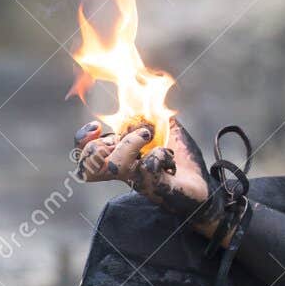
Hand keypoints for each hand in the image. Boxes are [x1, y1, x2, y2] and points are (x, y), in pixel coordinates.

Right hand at [74, 117, 216, 231]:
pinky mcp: (156, 187)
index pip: (84, 153)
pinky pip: (148, 169)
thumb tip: (138, 98)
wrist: (203, 184)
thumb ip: (149, 112)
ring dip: (129, 143)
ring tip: (148, 137)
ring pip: (115, 166)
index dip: (81, 139)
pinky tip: (170, 158)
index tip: (96, 126)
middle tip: (119, 140)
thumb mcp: (164, 127)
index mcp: (119, 155)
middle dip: (97, 147)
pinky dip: (160, 154)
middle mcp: (124, 171)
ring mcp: (138, 180)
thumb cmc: (180, 157)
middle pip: (87, 168)